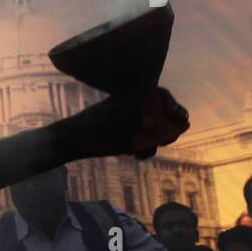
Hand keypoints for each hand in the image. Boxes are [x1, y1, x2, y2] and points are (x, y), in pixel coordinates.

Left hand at [67, 88, 188, 159]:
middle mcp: (140, 109)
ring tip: (146, 148)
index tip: (174, 113)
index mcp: (135, 96)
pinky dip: (147, 151)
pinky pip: (149, 145)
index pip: (161, 96)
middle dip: (170, 127)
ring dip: (158, 142)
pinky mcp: (134, 140)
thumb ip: (130, 118)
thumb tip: (149, 124)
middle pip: (165, 115)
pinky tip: (137, 155)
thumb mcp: (112, 118)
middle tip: (168, 137)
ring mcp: (138, 125)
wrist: (77, 139)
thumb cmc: (93, 123)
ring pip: (159, 133)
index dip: (172, 104)